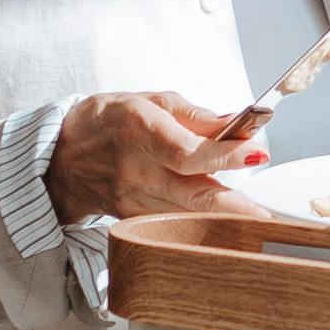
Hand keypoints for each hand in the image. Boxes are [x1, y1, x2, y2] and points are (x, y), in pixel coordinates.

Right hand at [47, 86, 271, 222]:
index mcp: (139, 129)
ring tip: (258, 222)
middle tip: (268, 216)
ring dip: (225, 220)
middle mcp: (136, 169)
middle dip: (235, 207)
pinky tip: (227, 228)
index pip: (186, 151)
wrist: (62, 158)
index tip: (256, 152)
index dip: (224, 155)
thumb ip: (195, 116)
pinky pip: (174, 224)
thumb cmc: (110, 121)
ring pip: (187, 217)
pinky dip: (202, 226)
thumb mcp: (149, 101)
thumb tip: (238, 123)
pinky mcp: (134, 219)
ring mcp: (133, 200)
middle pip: (192, 195)